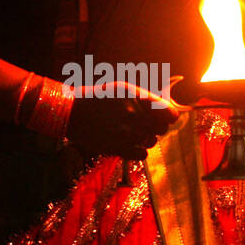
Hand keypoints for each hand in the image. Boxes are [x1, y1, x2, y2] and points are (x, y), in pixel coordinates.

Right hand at [66, 82, 180, 159]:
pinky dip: (137, 150)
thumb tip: (170, 109)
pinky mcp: (120, 148)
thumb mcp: (124, 89)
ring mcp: (128, 133)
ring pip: (152, 141)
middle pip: (162, 129)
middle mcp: (136, 116)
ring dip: (145, 138)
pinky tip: (126, 142)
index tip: (162, 117)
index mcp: (139, 99)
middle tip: (140, 123)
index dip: (168, 116)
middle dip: (155, 126)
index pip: (170, 114)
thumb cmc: (100, 98)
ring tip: (129, 131)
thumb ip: (148, 98)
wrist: (74, 112)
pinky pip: (142, 154)